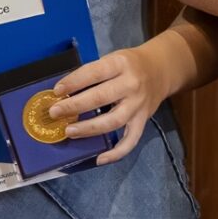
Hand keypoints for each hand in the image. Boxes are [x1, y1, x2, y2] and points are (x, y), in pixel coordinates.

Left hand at [47, 46, 167, 164]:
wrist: (162, 69)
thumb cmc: (130, 65)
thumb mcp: (113, 59)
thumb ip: (93, 74)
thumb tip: (64, 94)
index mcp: (121, 64)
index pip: (94, 73)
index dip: (73, 82)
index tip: (56, 91)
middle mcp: (131, 84)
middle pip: (101, 97)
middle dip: (75, 106)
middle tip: (55, 113)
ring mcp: (138, 104)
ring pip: (113, 121)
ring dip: (89, 128)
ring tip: (70, 131)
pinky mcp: (143, 120)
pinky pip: (131, 140)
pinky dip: (116, 152)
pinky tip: (99, 159)